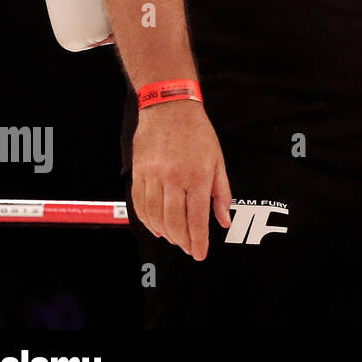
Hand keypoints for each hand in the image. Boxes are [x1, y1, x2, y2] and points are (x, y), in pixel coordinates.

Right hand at [131, 100, 231, 260]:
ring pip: (156, 215)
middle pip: (175, 221)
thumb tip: (223, 221)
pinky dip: (147, 220)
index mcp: (198, 175)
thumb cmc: (198, 133)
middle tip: (189, 248)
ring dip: (165, 232)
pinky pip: (140, 204)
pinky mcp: (139, 172)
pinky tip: (156, 226)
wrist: (169, 108)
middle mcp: (174, 178)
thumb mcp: (218, 161)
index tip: (200, 254)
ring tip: (175, 239)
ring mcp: (153, 176)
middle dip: (183, 241)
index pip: (197, 217)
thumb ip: (221, 194)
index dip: (198, 240)